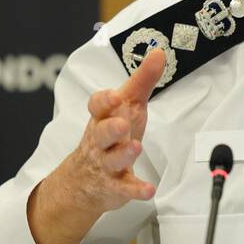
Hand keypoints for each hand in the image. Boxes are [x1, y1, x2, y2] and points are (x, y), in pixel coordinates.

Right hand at [27, 47, 165, 243]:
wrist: (85, 180)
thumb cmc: (111, 135)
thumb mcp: (127, 105)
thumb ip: (142, 80)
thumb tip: (159, 52)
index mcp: (103, 117)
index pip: (96, 106)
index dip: (103, 101)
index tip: (114, 96)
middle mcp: (101, 140)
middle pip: (101, 133)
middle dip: (110, 128)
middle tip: (122, 124)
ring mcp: (106, 163)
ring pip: (112, 159)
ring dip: (123, 154)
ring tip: (135, 148)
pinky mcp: (115, 185)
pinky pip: (124, 188)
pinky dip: (135, 190)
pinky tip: (148, 190)